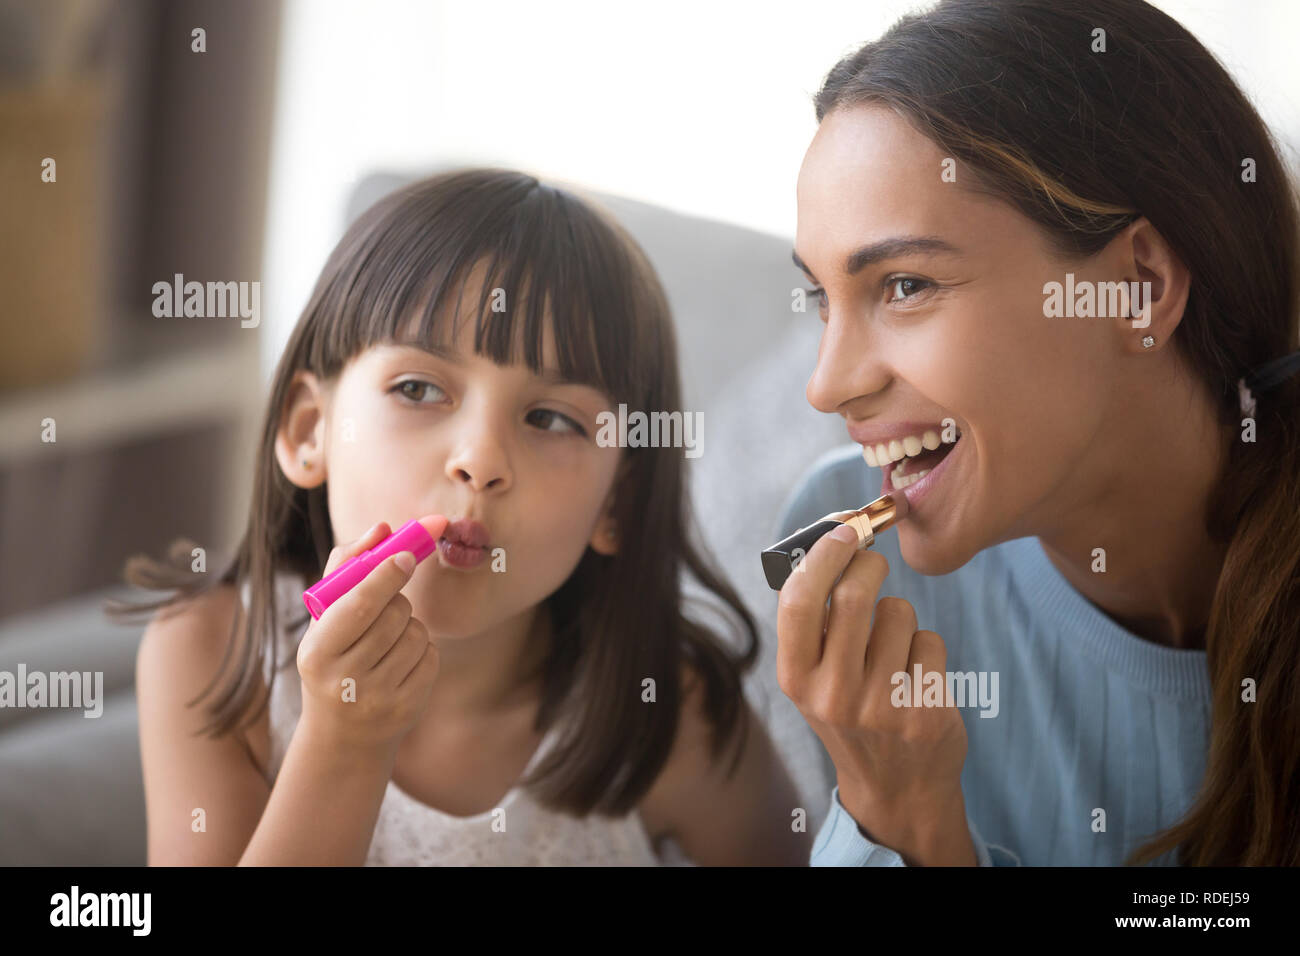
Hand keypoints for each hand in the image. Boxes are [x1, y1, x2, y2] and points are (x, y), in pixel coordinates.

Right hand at [296, 516, 447, 757]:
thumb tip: (382, 528)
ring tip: (388, 642)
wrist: (342, 735)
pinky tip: (401, 663)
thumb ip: (346, 568)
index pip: (359, 605)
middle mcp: (345, 679)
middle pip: (394, 614)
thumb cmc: (332, 659)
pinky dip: (423, 650)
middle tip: (387, 607)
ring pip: (417, 633)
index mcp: (316, 652)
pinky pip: (432, 656)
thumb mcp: (324, 621)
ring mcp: (378, 698)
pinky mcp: (408, 707)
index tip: (406, 556)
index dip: (386, 575)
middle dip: (397, 601)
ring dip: (411, 627)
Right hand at [775, 525, 975, 864]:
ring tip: (894, 650)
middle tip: (874, 561)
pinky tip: (916, 677)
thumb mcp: (814, 680)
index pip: (799, 600)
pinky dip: (926, 648)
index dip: (822, 555)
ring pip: (898, 615)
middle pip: (855, 596)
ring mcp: (879, 705)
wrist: (897, 790)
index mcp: (796, 680)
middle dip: (869, 565)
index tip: (842, 531)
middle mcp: (832, 695)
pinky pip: (930, 641)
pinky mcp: (923, 710)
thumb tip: (830, 544)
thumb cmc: (852, 714)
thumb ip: (814, 625)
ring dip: (900, 618)